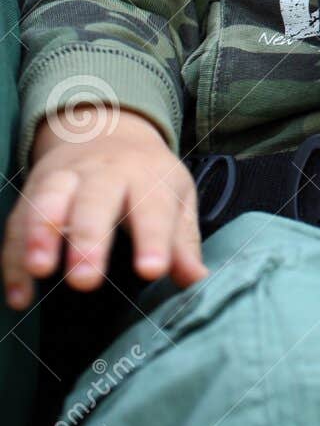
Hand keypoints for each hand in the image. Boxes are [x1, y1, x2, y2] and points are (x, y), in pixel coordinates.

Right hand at [2, 103, 209, 309]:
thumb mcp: (175, 198)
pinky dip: (14, 258)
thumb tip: (195, 278)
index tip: (152, 271)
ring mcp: (65, 178)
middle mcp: (104, 171)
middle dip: (88, 238)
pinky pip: (18, 222)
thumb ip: (182, 240)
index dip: (154, 239)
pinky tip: (18, 294)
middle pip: (95, 200)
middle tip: (85, 281)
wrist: (107, 131)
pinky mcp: (34, 192)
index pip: (153, 207)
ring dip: (41, 234)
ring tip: (40, 270)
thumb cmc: (147, 177)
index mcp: (147, 174)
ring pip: (50, 200)